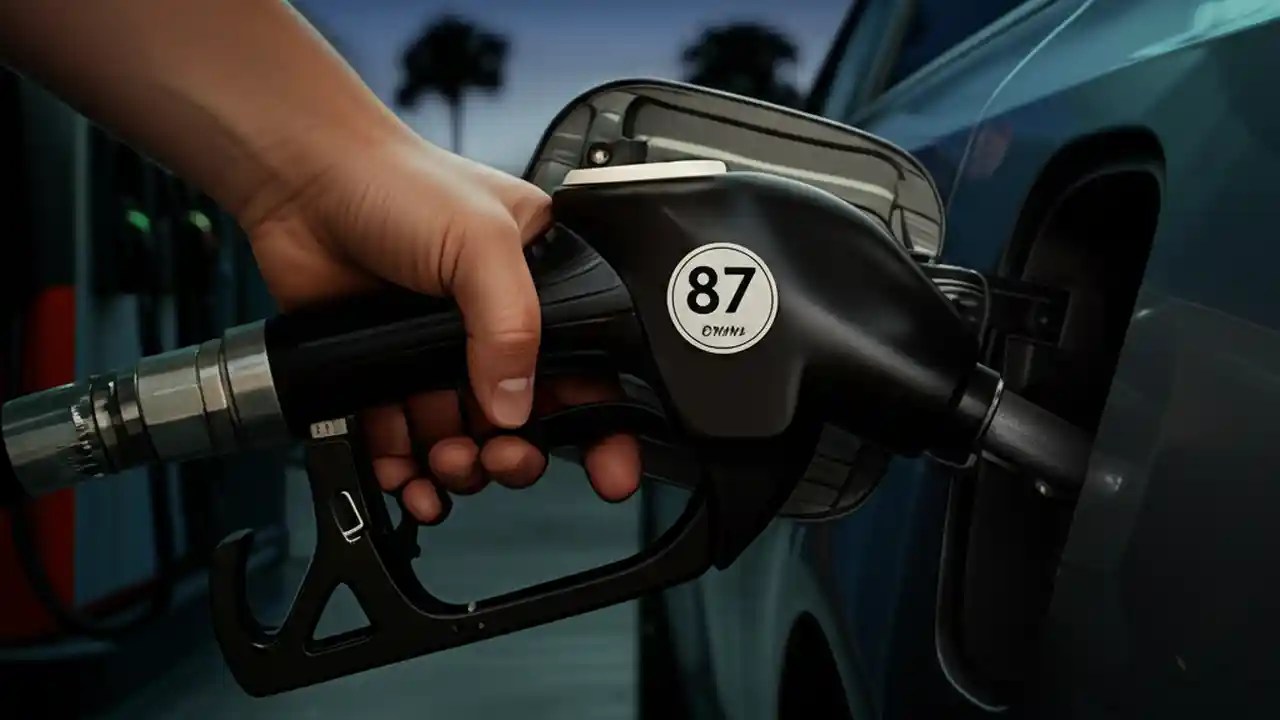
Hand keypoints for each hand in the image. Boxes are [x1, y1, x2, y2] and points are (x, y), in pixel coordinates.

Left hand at [243, 127, 640, 522]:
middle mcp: (491, 327)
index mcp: (539, 286)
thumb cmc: (396, 181)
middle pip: (525, 421)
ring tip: (445, 463)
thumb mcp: (482, 241)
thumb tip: (515, 409)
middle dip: (517, 456)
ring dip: (461, 469)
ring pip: (465, 441)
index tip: (609, 474)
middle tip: (501, 460)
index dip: (602, 426)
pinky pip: (401, 444)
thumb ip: (512, 326)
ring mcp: (435, 354)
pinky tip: (406, 478)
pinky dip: (405, 472)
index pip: (588, 369)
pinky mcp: (382, 374)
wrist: (301, 179)